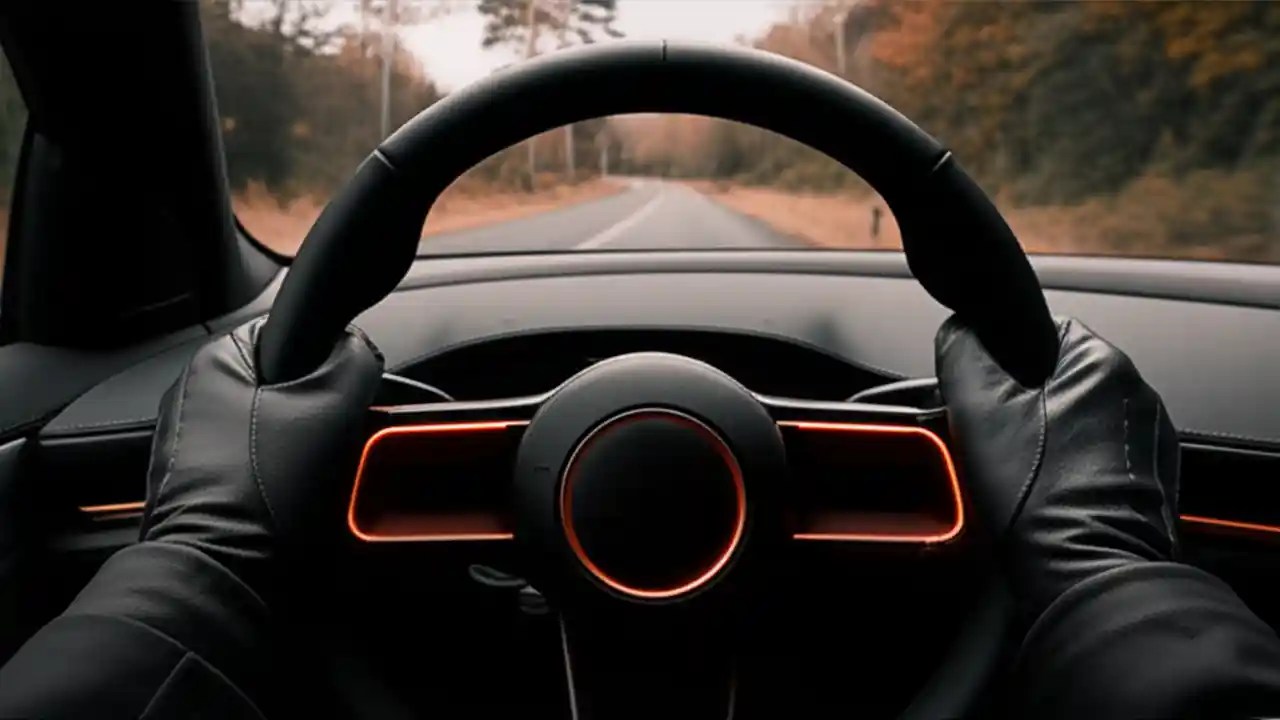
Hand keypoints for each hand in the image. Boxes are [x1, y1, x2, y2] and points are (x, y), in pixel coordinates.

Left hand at [140, 318, 382, 599]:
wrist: (225, 578)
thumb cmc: (263, 494)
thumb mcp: (333, 408)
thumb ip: (355, 360)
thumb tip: (359, 348)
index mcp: (214, 363)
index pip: (288, 334)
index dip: (328, 360)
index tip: (345, 393)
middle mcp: (191, 400)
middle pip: (283, 388)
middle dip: (317, 412)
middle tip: (336, 440)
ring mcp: (191, 449)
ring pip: (274, 432)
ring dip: (302, 450)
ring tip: (315, 478)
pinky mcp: (200, 491)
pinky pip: (258, 469)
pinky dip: (281, 480)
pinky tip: (293, 502)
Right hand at [936, 316, 1179, 618]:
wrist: (1085, 577)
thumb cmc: (1040, 500)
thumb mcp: (977, 411)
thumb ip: (963, 352)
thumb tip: (961, 330)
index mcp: (1103, 364)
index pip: (1040, 333)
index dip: (1000, 365)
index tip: (983, 400)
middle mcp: (1138, 397)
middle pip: (1058, 382)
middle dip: (1022, 409)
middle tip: (995, 443)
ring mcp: (1149, 444)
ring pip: (1077, 423)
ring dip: (1046, 442)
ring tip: (1021, 477)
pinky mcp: (1149, 485)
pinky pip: (1097, 461)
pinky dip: (1071, 474)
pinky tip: (1048, 497)